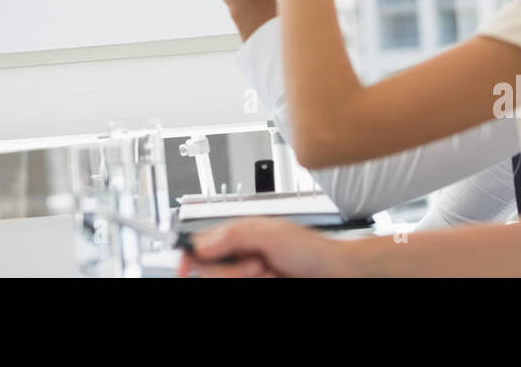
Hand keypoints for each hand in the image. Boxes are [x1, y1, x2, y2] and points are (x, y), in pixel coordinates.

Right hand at [177, 218, 351, 277]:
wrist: (338, 274)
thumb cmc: (312, 251)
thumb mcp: (271, 235)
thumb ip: (234, 235)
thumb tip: (202, 243)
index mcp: (241, 233)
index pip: (203, 243)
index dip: (190, 256)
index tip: (183, 268)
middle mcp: (242, 253)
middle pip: (211, 269)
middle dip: (231, 271)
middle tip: (258, 265)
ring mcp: (250, 273)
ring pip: (225, 281)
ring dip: (244, 279)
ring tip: (270, 273)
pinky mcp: (256, 284)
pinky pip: (238, 286)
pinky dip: (251, 282)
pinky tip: (271, 279)